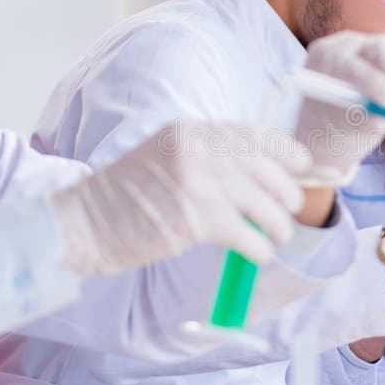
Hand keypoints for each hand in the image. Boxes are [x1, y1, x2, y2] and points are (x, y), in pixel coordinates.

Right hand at [51, 122, 309, 275]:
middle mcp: (197, 149)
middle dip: (287, 190)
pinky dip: (260, 246)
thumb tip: (252, 174)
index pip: (252, 134)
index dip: (284, 150)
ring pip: (262, 202)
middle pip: (264, 167)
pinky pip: (246, 233)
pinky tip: (260, 253)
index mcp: (190, 130)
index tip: (302, 164)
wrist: (82, 221)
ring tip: (280, 235)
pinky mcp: (194, 219)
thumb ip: (203, 156)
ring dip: (278, 222)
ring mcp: (197, 183)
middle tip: (291, 207)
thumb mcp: (163, 156)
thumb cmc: (123, 196)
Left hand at [294, 31, 384, 185]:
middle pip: (382, 49)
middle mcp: (350, 44)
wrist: (334, 121)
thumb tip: (383, 117)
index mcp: (324, 58)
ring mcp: (375, 43)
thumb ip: (359, 119)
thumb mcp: (341, 128)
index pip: (350, 62)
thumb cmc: (332, 126)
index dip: (372, 80)